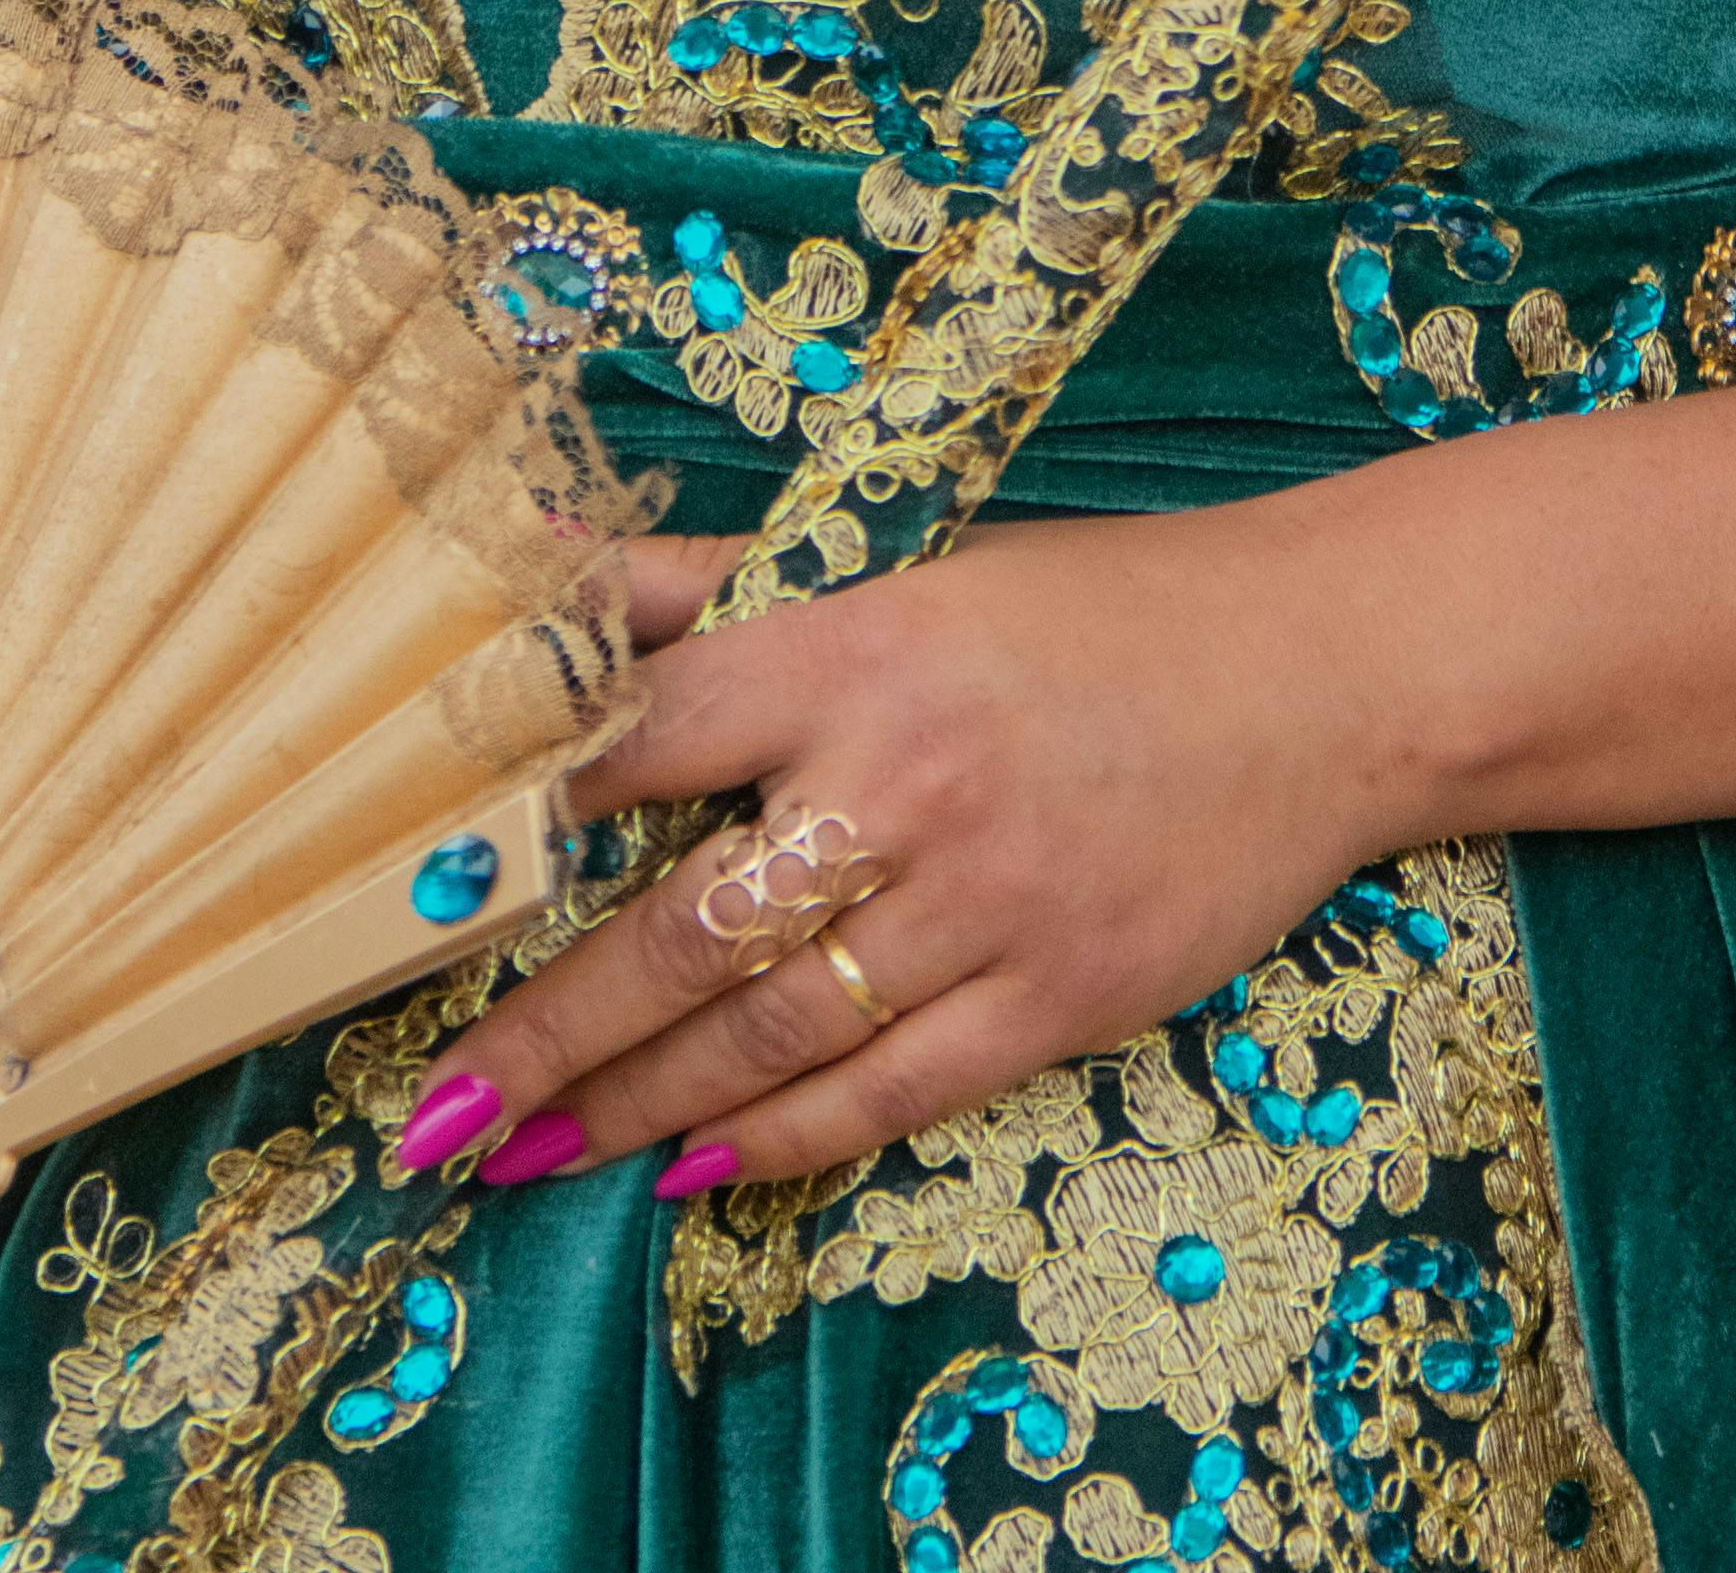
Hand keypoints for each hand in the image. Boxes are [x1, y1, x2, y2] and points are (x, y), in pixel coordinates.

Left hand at [397, 493, 1422, 1203]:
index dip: (522, 825)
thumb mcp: (902, 568)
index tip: (415, 896)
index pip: (643, 738)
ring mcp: (985, 902)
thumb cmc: (1092, 609)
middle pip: (680, 932)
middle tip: (437, 1108)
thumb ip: (714, 593)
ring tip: (525, 1150)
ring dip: (630, 1109)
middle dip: (545, 1033)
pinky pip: (886, 1092)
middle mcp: (906, 780)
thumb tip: (549, 578)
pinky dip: (776, 1140)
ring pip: (765, 1037)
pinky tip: (689, 1167)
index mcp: (856, 647)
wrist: (1320, 672)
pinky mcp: (1059, 997)